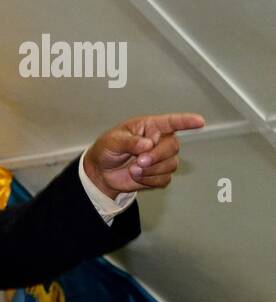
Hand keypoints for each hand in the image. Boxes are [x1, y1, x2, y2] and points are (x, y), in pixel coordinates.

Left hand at [83, 113, 205, 197]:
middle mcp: (160, 141)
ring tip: (133, 169)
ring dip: (150, 170)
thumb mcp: (113, 141)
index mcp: (150, 127)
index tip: (199, 121)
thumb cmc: (108, 149)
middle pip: (173, 147)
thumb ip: (129, 141)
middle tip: (139, 161)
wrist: (102, 171)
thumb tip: (148, 144)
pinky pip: (164, 179)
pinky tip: (137, 176)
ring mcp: (162, 159)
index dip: (186, 121)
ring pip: (171, 165)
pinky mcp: (160, 174)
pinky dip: (149, 180)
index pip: (171, 122)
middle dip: (157, 156)